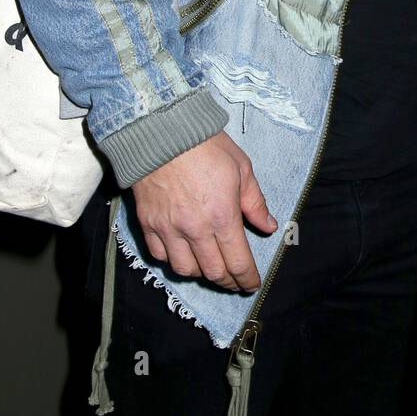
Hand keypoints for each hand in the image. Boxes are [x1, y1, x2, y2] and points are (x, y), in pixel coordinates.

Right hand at [131, 131, 277, 291]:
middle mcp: (195, 229)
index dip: (247, 279)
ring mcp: (168, 228)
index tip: (252, 284)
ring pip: (185, 270)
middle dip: (228, 282)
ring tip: (210, 267)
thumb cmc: (206, 146)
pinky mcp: (147, 223)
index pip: (237, 262)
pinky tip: (183, 253)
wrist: (162, 131)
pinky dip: (173, 260)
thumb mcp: (242, 169)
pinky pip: (160, 256)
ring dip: (201, 273)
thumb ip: (255, 203)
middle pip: (213, 272)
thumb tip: (269, 226)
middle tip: (236, 281)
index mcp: (222, 216)